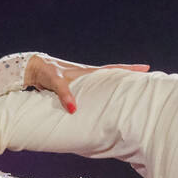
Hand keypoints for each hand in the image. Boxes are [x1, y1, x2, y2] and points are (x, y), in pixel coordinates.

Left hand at [24, 54, 150, 112]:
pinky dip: (99, 99)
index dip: (128, 69)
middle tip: (144, 84)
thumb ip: (64, 93)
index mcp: (86, 72)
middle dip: (127, 80)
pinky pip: (91, 95)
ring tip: (129, 97)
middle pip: (111, 77)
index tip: (146, 68)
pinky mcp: (74, 90)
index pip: (111, 69)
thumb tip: (75, 109)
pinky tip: (103, 107)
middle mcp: (87, 77)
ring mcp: (82, 83)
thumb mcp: (54, 80)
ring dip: (115, 90)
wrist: (31, 70)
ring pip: (102, 87)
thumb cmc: (44, 71)